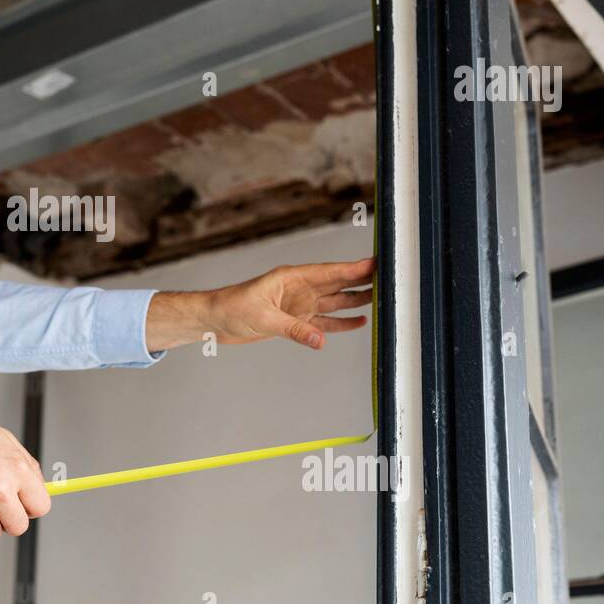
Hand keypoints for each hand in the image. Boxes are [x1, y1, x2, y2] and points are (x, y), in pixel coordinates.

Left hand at [146, 256, 374, 351]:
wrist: (213, 320)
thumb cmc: (230, 307)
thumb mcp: (262, 317)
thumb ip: (293, 328)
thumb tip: (319, 340)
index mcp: (292, 278)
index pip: (330, 272)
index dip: (354, 268)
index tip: (376, 263)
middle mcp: (300, 289)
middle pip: (338, 285)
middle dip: (363, 282)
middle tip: (389, 279)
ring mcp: (299, 305)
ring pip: (335, 302)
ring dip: (356, 301)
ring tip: (382, 300)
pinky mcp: (295, 321)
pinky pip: (324, 322)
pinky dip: (341, 323)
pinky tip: (359, 321)